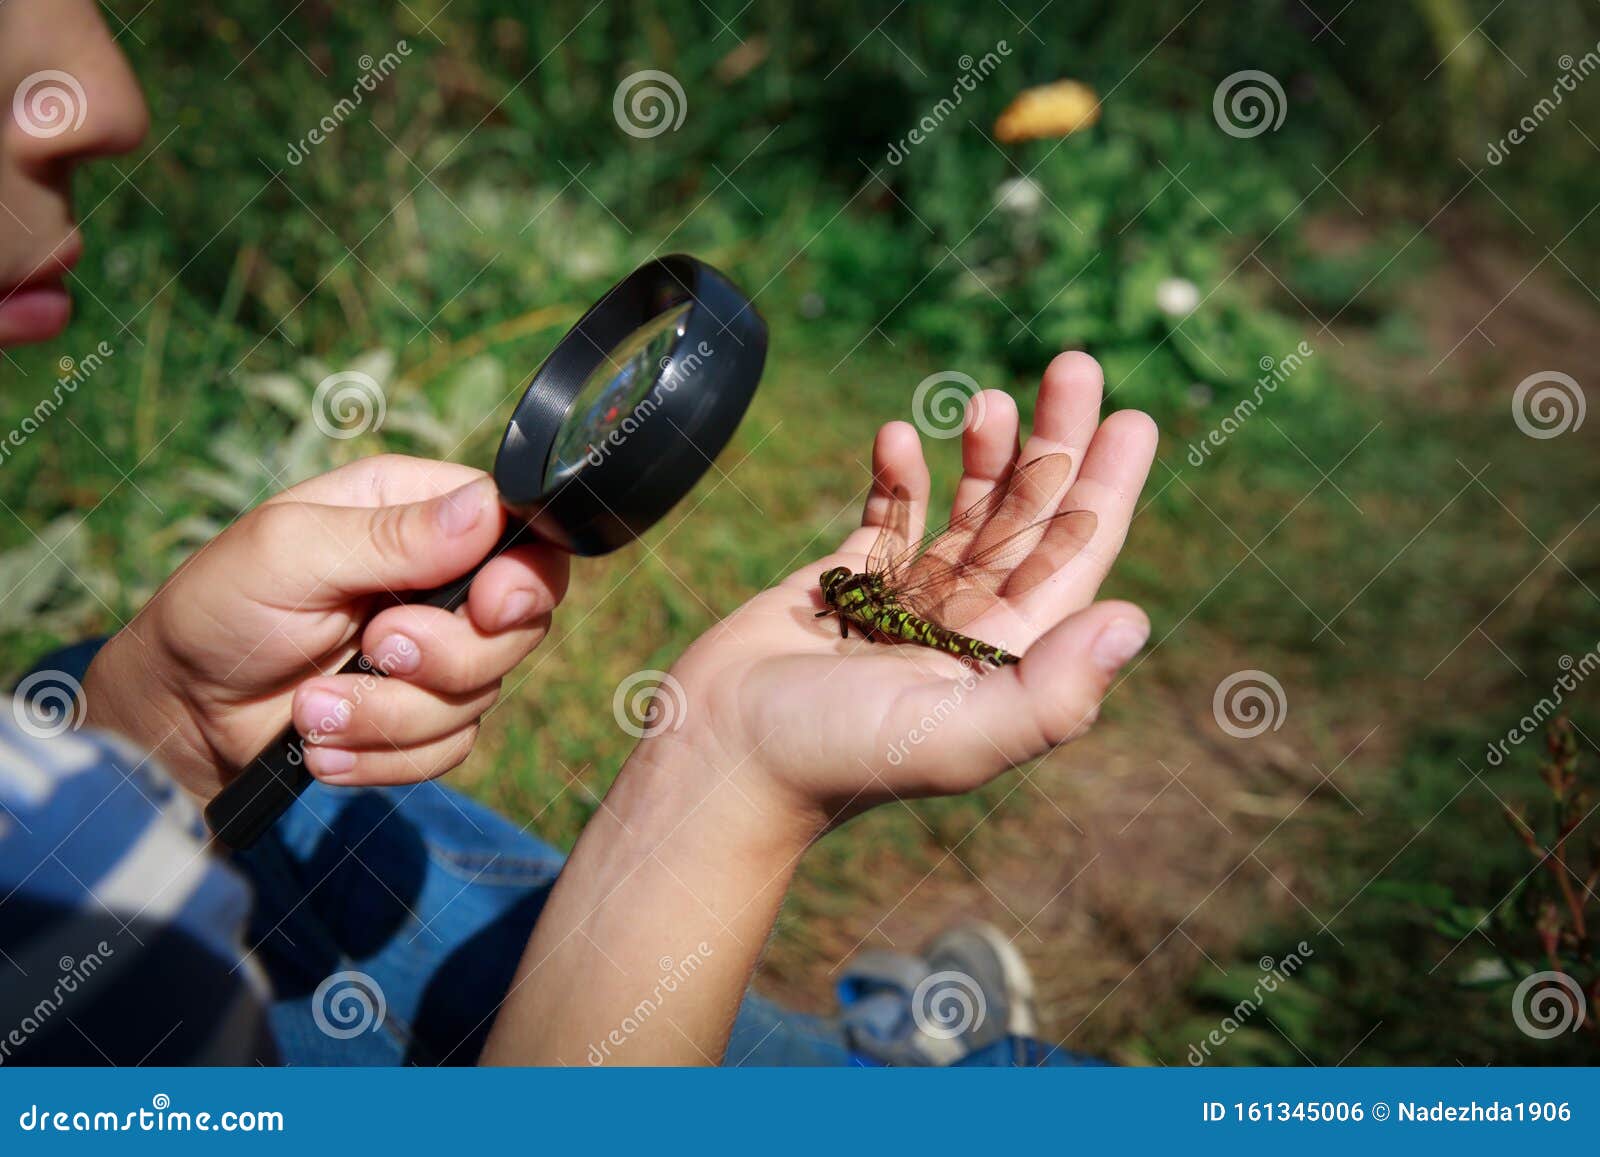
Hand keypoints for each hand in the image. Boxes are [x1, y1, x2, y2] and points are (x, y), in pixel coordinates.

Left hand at [84, 454, 568, 800]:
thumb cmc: (220, 608)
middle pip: (520, 623)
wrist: (180, 713)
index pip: (521, 531)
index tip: (487, 607)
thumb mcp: (292, 551)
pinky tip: (322, 743)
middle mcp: (440, 577)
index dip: (524, 574)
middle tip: (374, 647)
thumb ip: (392, 534)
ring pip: (482, 694)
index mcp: (418, 511)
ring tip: (313, 707)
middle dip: (448, 655)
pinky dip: (382, 755)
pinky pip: (449, 747)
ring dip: (391, 714)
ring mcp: (436, 652)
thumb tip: (488, 508)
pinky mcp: (422, 717)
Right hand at [643, 352, 1156, 829]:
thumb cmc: (831, 756)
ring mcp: (906, 605)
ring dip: (984, 453)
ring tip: (987, 400)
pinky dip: (899, 476)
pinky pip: (888, 517)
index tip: (1134, 418)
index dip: (1107, 489)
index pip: (1075, 559)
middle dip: (1053, 445)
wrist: (718, 759)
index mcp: (1004, 659)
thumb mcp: (951, 735)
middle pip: (1029, 520)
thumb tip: (1133, 621)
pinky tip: (899, 437)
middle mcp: (966, 628)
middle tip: (1074, 365)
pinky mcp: (845, 586)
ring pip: (965, 512)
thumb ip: (1047, 692)